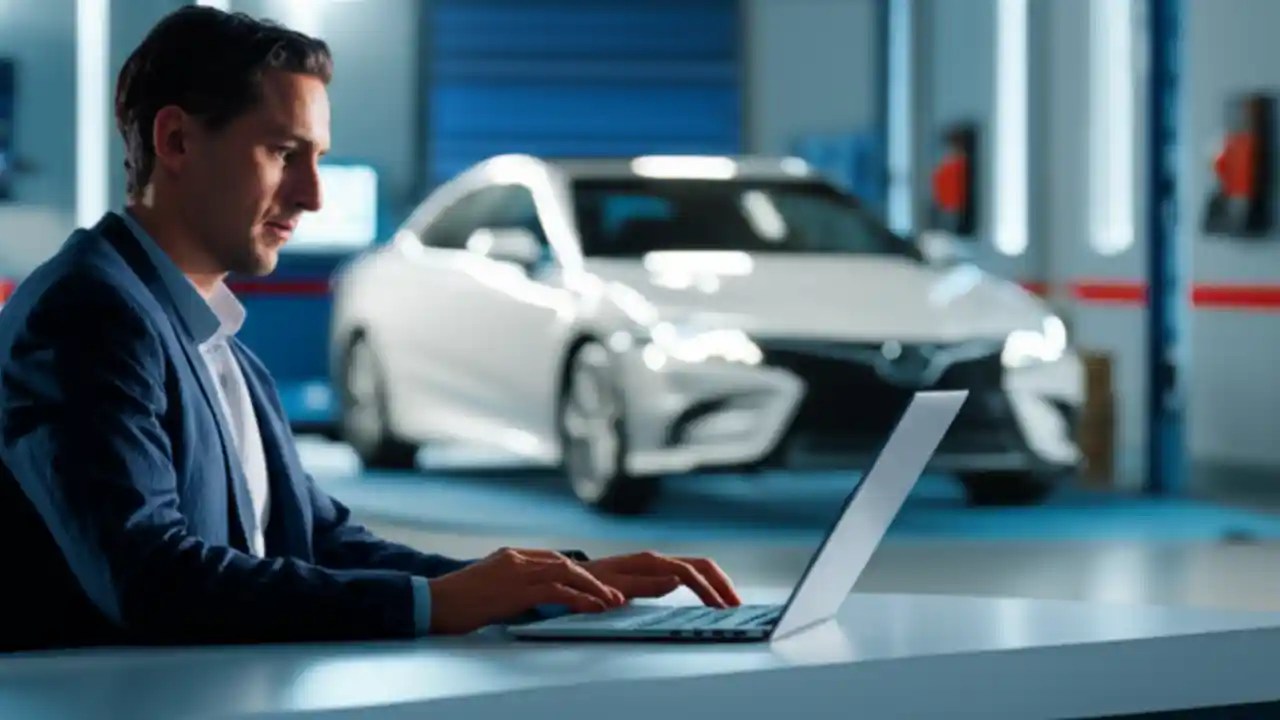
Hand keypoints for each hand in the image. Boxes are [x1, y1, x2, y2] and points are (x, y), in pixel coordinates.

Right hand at [427, 548, 624, 633]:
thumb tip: (536, 601)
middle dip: (592, 580)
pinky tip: (592, 608)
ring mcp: (517, 572)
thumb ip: (513, 587)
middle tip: (613, 595)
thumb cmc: (456, 601)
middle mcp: (517, 559)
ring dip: (593, 589)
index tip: (594, 585)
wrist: (432, 602)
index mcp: (511, 556)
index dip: (578, 572)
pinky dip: (579, 599)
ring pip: (566, 574)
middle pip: (565, 563)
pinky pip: (556, 592)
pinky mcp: (515, 590)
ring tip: (611, 603)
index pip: (553, 559)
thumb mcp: (490, 588)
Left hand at [582, 552, 742, 608]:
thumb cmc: (587, 584)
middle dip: (722, 584)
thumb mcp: (613, 587)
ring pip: (697, 568)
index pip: (690, 573)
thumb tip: (676, 581)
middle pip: (701, 565)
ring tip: (730, 605)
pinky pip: (688, 574)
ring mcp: (656, 565)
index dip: (710, 590)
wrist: (568, 577)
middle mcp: (656, 560)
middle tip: (737, 607)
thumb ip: (644, 585)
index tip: (723, 608)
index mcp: (649, 563)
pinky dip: (704, 585)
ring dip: (716, 584)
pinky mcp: (654, 572)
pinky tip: (709, 600)